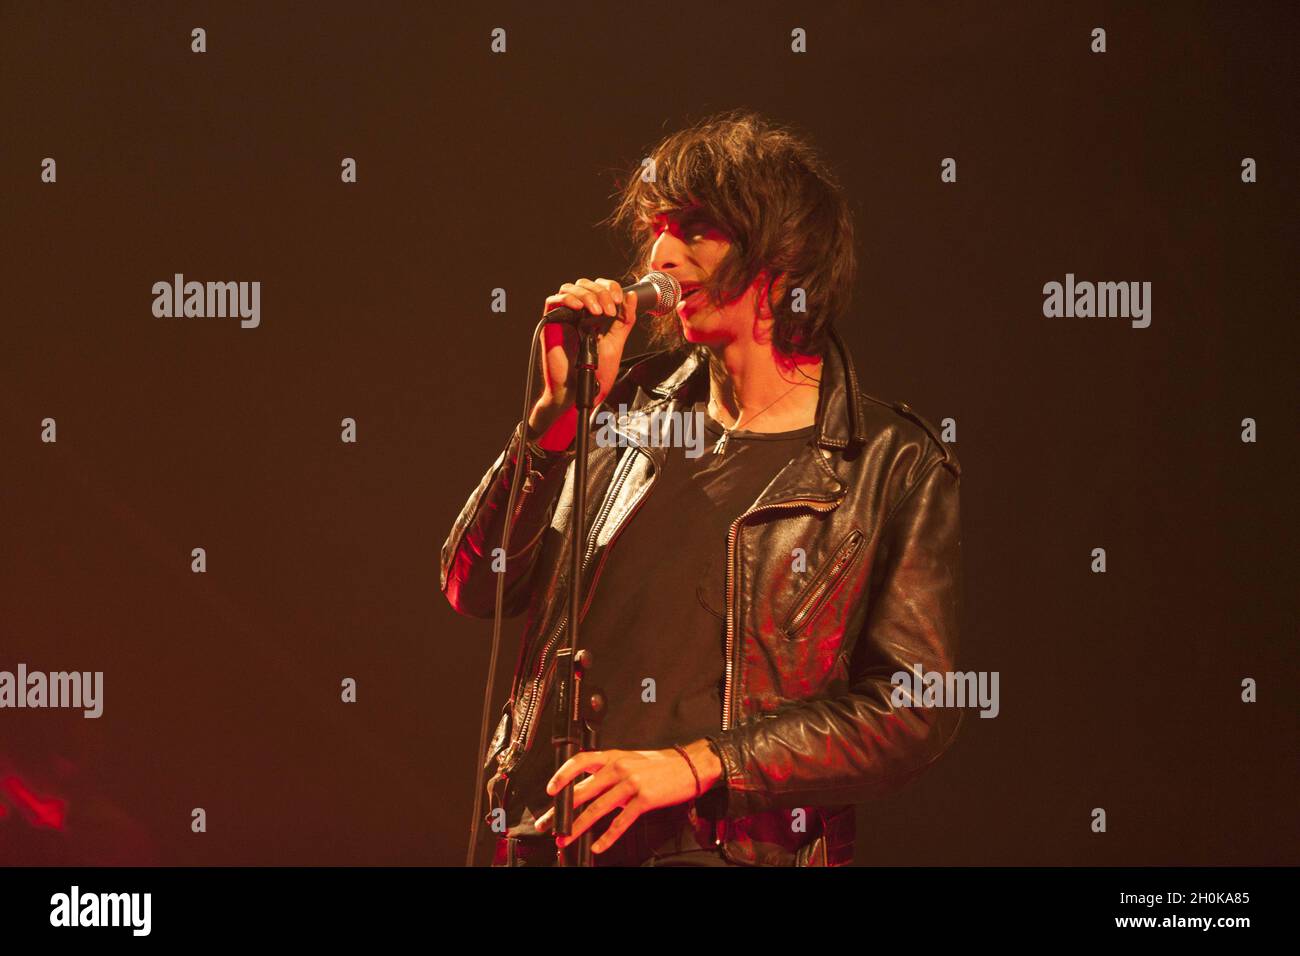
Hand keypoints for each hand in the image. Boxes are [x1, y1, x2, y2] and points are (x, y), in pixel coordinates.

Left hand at [533, 743, 717, 853]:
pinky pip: (620, 821)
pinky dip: (607, 836)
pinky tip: (598, 845)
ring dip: (578, 826)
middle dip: (561, 810)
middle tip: (547, 823)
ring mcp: (631, 784)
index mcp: (614, 757)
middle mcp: (619, 768)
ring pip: (596, 808)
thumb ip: (609, 774)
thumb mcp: (631, 761)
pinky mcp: (644, 799)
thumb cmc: (660, 766)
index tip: (550, 790)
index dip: (562, 775)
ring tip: (565, 838)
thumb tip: (589, 791)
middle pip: (582, 790)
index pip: (580, 761)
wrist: (690, 766)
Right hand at [538, 278, 637, 410]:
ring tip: (596, 312)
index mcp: (593, 314)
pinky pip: (552, 300)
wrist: (581, 390)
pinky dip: (567, 299)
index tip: (619, 301)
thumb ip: (624, 320)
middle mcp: (578, 313)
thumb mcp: (616, 342)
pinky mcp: (550, 324)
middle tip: (609, 311)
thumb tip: (632, 296)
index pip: (599, 287)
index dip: (609, 287)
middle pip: (585, 283)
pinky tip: (579, 309)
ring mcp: (564, 317)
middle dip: (600, 292)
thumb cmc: (596, 371)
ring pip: (569, 288)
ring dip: (586, 295)